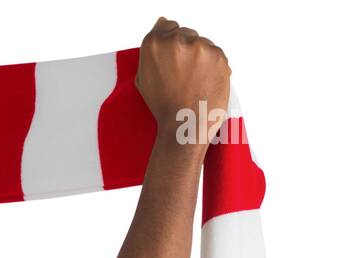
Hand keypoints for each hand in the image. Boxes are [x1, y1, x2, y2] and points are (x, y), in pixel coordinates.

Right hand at [136, 17, 230, 149]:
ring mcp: (199, 47)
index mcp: (154, 44)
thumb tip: (162, 23)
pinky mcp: (218, 55)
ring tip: (195, 84)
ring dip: (201, 60)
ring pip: (203, 44)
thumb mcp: (144, 78)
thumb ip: (152, 50)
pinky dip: (214, 68)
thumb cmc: (165, 108)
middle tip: (184, 78)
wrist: (185, 128)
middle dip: (186, 51)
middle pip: (186, 34)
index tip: (173, 60)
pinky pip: (217, 55)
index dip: (171, 45)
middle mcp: (176, 41)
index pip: (167, 26)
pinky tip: (205, 84)